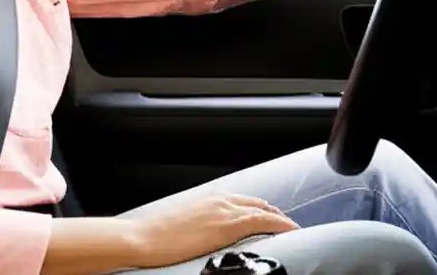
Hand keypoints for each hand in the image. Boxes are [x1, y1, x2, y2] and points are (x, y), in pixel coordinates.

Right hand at [129, 193, 297, 268]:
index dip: (259, 208)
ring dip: (280, 218)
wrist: (143, 238)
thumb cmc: (156, 235)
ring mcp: (223, 210)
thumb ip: (197, 221)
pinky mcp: (226, 225)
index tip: (269, 216)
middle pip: (255, 202)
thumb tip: (205, 231)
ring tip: (293, 228)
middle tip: (285, 224)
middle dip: (273, 212)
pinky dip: (280, 224)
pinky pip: (262, 221)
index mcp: (206, 197)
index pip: (241, 200)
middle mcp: (217, 199)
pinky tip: (291, 229)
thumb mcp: (181, 222)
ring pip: (263, 209)